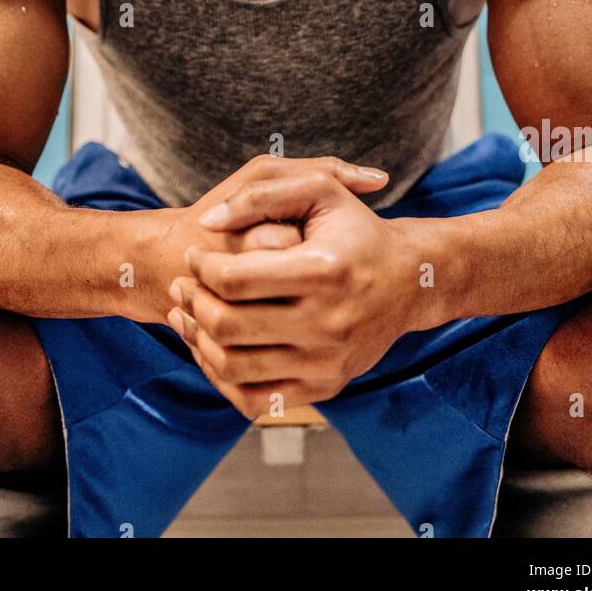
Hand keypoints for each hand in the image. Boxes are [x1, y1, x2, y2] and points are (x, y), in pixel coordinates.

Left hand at [165, 158, 429, 417]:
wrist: (409, 280)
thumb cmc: (356, 229)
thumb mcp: (319, 190)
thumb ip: (260, 195)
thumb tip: (207, 221)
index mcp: (323, 270)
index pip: (234, 279)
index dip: (200, 266)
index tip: (194, 254)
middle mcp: (328, 323)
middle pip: (227, 326)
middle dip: (191, 303)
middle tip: (182, 285)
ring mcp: (327, 362)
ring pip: (233, 367)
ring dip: (197, 341)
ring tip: (187, 316)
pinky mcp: (326, 387)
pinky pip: (255, 400)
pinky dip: (222, 378)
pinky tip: (212, 349)